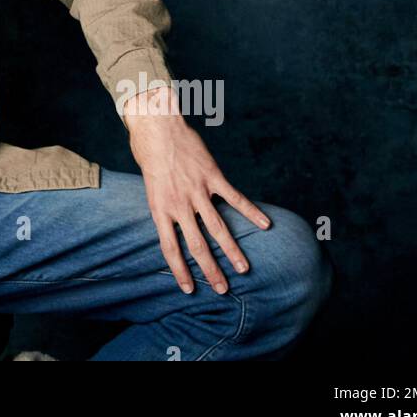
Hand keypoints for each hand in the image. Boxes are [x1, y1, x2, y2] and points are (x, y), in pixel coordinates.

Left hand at [123, 86, 270, 294]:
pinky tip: (266, 225)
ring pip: (218, 226)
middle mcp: (178, 203)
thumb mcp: (150, 187)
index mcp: (159, 208)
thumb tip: (176, 227)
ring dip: (232, 250)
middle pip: (197, 244)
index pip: (169, 247)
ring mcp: (196, 190)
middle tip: (223, 289)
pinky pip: (234, 198)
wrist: (157, 126)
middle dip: (211, 269)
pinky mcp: (212, 175)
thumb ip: (165, 207)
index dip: (179, 270)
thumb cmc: (150, 156)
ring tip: (244, 268)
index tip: (189, 290)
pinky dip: (251, 212)